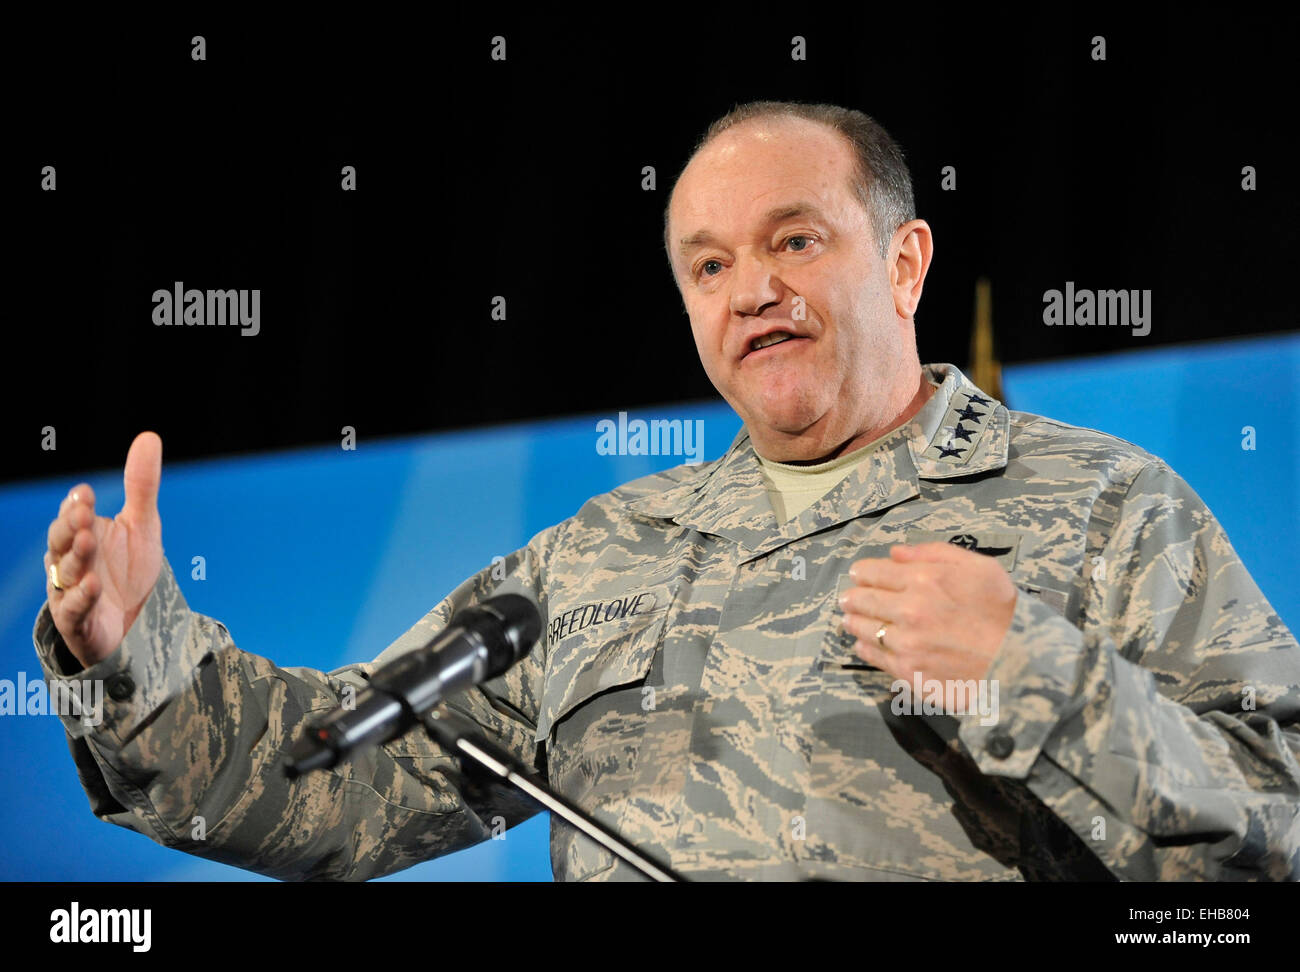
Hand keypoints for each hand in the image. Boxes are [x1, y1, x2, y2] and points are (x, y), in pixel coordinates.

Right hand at [44, 432, 163, 667]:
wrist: (135, 625)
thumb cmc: (129, 570)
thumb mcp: (142, 525)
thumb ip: (141, 485)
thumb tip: (149, 437)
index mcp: (81, 535)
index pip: (73, 516)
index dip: (76, 506)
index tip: (87, 494)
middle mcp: (70, 562)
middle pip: (61, 541)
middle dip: (71, 527)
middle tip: (84, 514)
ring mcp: (71, 592)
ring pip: (65, 573)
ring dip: (76, 557)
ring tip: (89, 540)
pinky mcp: (79, 622)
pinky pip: (74, 609)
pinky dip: (82, 597)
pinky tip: (94, 584)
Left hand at [838, 542, 1017, 692]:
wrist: (1021, 663)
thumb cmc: (1003, 611)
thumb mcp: (979, 567)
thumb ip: (935, 553)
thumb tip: (896, 552)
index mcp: (925, 579)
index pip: (874, 571)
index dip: (862, 572)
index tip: (858, 574)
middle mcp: (909, 610)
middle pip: (862, 599)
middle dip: (852, 596)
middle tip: (847, 598)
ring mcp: (906, 643)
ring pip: (862, 628)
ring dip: (854, 621)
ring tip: (850, 619)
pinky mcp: (908, 671)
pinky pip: (873, 657)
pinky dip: (864, 648)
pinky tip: (862, 645)